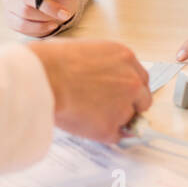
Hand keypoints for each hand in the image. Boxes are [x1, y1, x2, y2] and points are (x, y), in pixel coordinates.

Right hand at [2, 0, 81, 36]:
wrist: (57, 14)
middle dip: (45, 4)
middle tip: (63, 12)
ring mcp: (9, 0)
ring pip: (24, 11)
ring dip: (45, 17)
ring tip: (58, 17)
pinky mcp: (9, 17)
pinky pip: (22, 25)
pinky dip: (39, 27)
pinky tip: (50, 25)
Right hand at [27, 40, 151, 143]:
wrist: (44, 77)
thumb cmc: (53, 60)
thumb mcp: (86, 50)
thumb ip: (103, 64)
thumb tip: (100, 79)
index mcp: (124, 57)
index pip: (140, 78)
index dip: (128, 88)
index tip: (119, 94)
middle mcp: (131, 81)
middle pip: (143, 100)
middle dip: (130, 105)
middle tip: (107, 108)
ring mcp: (124, 106)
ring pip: (129, 119)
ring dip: (114, 120)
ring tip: (87, 114)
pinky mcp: (111, 127)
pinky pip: (115, 136)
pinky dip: (103, 134)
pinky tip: (85, 124)